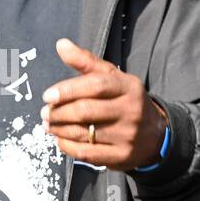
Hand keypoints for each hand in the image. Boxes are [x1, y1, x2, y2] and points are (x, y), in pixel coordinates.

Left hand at [39, 38, 168, 170]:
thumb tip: (61, 44)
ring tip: (48, 125)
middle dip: (59, 112)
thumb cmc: (125, 101)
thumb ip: (86, 61)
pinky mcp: (121, 156)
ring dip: (59, 129)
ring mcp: (127, 136)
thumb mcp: (113, 77)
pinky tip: (60, 139)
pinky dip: (67, 146)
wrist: (155, 135)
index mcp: (128, 87)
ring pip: (83, 133)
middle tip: (45, 113)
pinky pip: (86, 153)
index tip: (47, 95)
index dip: (68, 90)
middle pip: (86, 111)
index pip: (95, 85)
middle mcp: (130, 111)